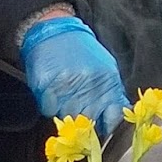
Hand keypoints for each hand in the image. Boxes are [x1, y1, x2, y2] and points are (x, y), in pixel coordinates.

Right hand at [19, 16, 128, 136]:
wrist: (56, 31)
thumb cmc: (83, 51)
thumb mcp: (106, 69)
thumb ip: (112, 94)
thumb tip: (115, 119)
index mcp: (107, 84)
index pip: (112, 119)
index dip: (107, 129)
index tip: (101, 130)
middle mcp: (87, 86)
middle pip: (87, 123)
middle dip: (84, 125)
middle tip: (79, 117)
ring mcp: (65, 87)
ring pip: (66, 118)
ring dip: (65, 114)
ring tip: (65, 101)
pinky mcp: (45, 86)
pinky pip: (48, 110)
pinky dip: (50, 107)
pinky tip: (52, 95)